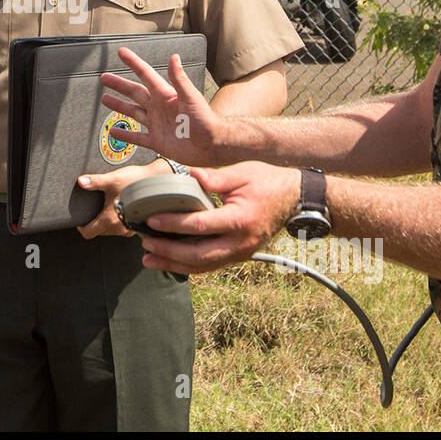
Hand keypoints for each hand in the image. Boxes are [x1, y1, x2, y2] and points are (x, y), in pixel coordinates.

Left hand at [75, 160, 170, 238]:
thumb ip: (95, 181)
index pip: (88, 233)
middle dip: (94, 222)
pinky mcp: (136, 225)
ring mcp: (130, 228)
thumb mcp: (112, 179)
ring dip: (106, 222)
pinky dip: (116, 221)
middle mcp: (121, 228)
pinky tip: (119, 208)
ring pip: (109, 231)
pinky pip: (120, 228)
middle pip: (98, 232)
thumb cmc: (137, 180)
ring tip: (108, 206)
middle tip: (95, 208)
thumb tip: (81, 182)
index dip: (81, 226)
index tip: (80, 218)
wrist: (158, 180)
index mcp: (111, 220)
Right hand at [100, 48, 221, 166]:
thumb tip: (174, 58)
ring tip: (105, 99)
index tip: (122, 52)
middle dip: (119, 85)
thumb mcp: (191, 97)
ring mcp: (157, 124)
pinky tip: (114, 132)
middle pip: (134, 92)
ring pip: (133, 112)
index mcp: (165, 95)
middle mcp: (159, 107)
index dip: (133, 63)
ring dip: (119, 106)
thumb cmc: (207, 121)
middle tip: (106, 77)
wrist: (212, 145)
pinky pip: (137, 137)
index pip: (145, 75)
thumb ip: (180, 79)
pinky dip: (125, 135)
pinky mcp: (157, 141)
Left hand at [137, 160, 298, 274]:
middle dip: (168, 252)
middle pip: (198, 255)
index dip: (174, 225)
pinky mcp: (239, 255)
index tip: (152, 221)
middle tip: (146, 243)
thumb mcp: (242, 173)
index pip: (200, 226)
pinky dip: (189, 265)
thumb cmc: (268, 182)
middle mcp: (240, 243)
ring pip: (203, 266)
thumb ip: (214, 178)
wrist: (295, 199)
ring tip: (150, 259)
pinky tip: (171, 261)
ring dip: (174, 265)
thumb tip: (189, 174)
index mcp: (239, 220)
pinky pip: (211, 265)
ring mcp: (241, 253)